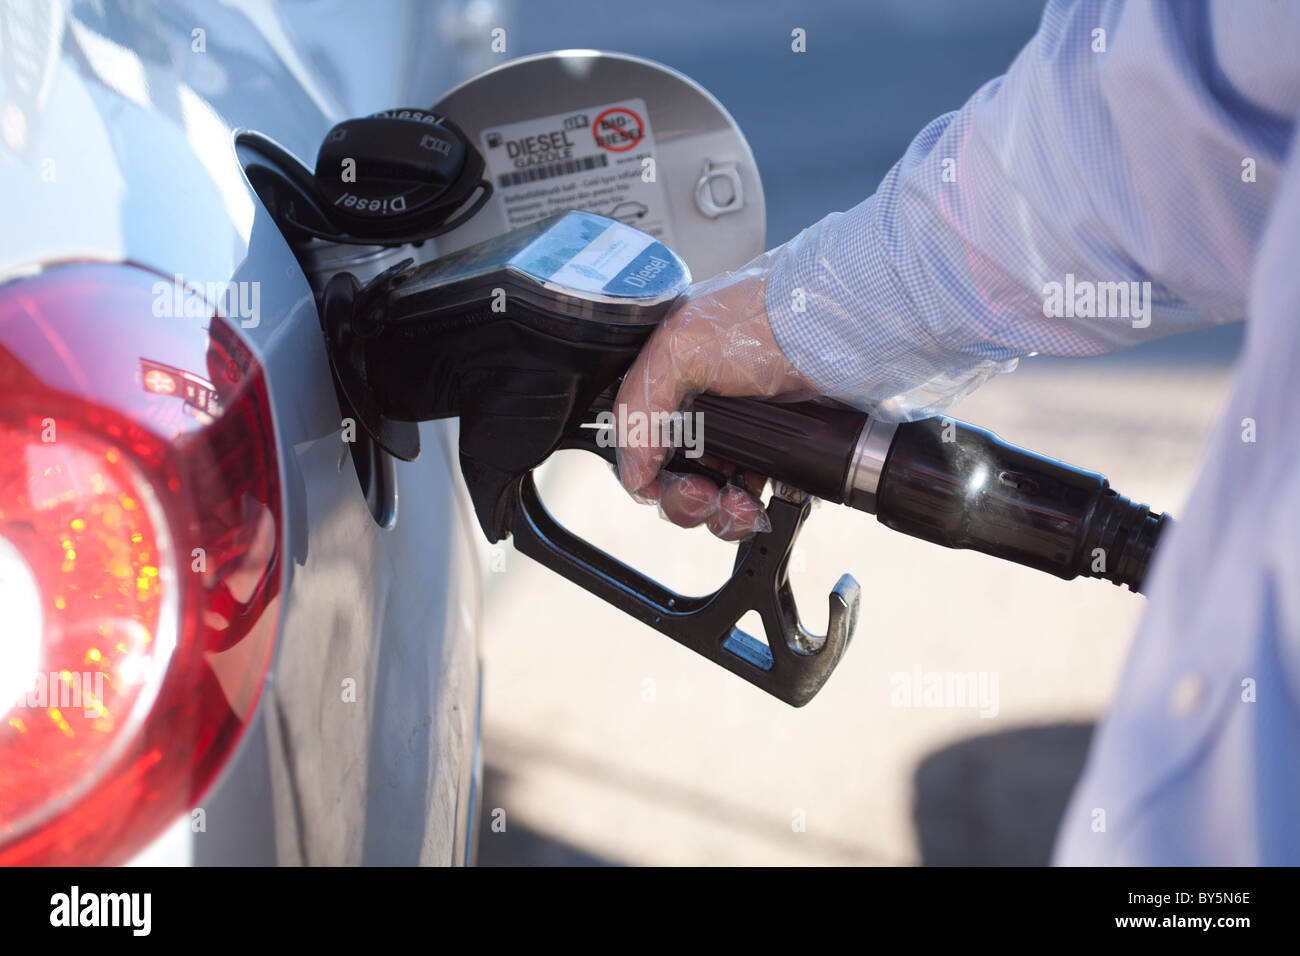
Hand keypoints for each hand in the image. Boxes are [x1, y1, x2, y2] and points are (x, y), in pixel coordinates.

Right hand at [613, 261, 814, 539]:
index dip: (646, 473)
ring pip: (708, 497)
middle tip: (704, 494)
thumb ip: (640, 407)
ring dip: (716, 513)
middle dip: (683, 499)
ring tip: (737, 504)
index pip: (638, 445)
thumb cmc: (763, 322)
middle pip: (671, 479)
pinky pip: (746, 499)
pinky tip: (754, 504)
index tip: (659, 485)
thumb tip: (634, 470)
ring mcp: (736, 436)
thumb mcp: (681, 349)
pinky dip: (746, 511)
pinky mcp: (771, 454)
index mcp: (667, 385)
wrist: (833, 333)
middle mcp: (698, 412)